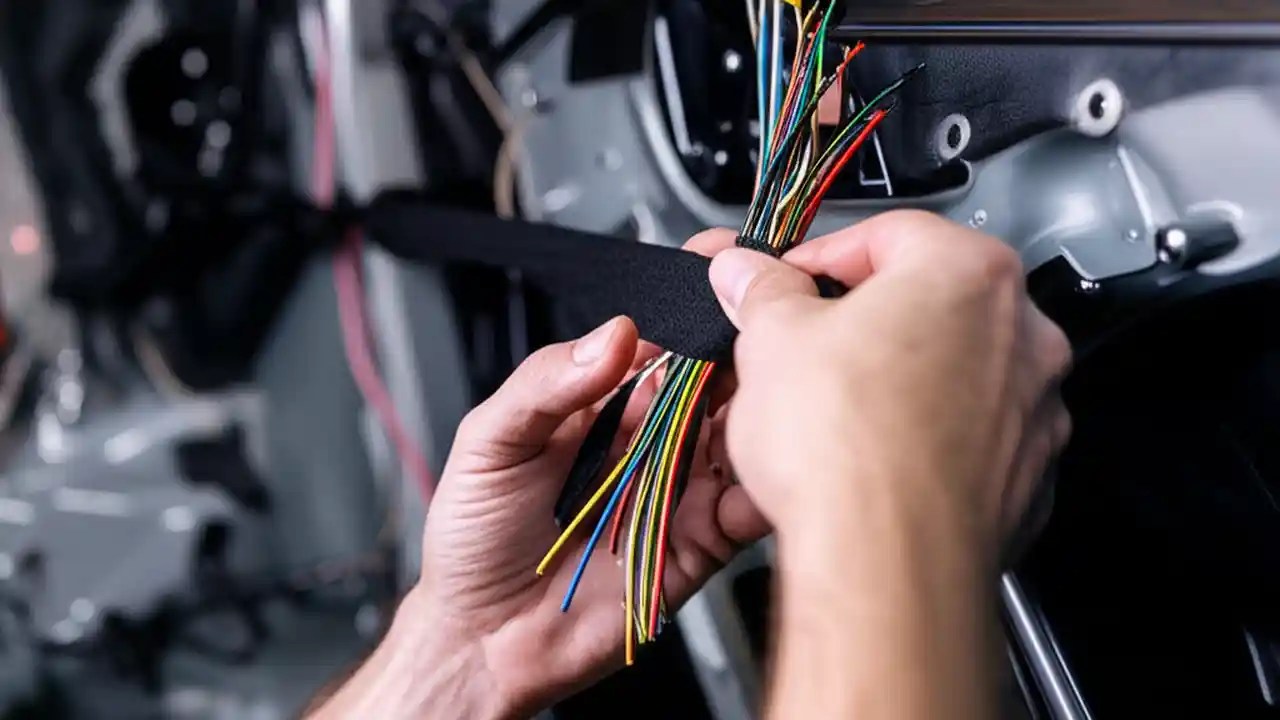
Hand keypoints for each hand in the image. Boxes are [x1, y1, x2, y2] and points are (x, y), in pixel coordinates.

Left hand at [321, 231, 767, 719]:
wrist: (479, 642)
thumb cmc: (473, 539)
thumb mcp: (490, 442)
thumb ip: (545, 384)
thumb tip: (614, 334)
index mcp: (602, 406)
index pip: (661, 343)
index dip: (692, 308)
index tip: (718, 273)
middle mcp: (649, 443)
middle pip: (714, 384)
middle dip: (742, 352)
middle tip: (761, 328)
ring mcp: (678, 492)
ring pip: (740, 439)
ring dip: (761, 411)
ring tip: (775, 386)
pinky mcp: (698, 547)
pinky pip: (743, 512)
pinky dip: (763, 488)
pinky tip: (772, 464)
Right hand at [710, 209, 1071, 569]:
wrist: (886, 563)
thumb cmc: (846, 451)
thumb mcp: (772, 340)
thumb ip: (762, 292)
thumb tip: (748, 275)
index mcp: (967, 272)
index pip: (886, 233)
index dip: (819, 257)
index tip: (784, 282)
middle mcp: (1022, 333)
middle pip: (929, 301)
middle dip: (863, 320)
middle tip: (805, 344)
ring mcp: (1034, 408)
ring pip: (954, 371)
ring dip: (900, 379)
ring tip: (836, 410)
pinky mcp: (1029, 476)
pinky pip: (972, 437)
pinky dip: (929, 439)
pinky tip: (876, 458)